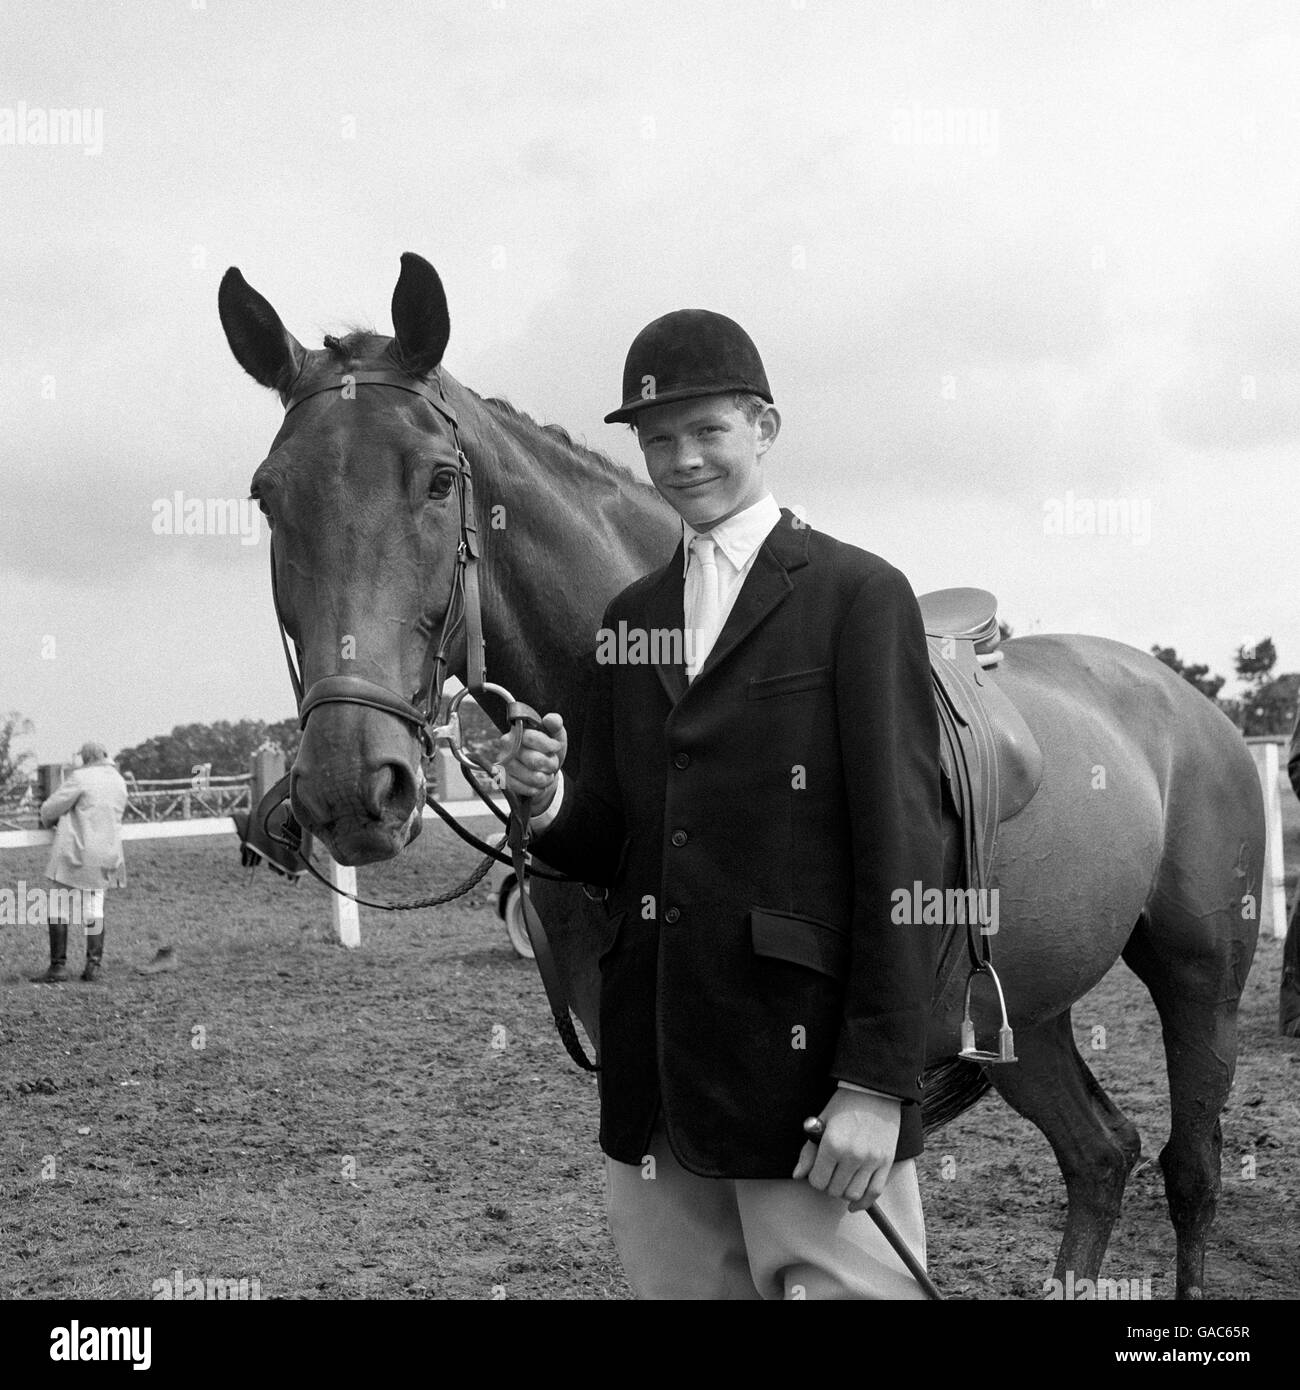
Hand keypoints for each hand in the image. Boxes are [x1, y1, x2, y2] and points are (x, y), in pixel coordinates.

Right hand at [497, 712, 566, 811]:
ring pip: (533, 777)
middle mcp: (506, 746)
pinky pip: (526, 789)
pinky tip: (538, 784)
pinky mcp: (504, 781)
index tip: (556, 747)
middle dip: (550, 764)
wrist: (541, 771)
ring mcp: (504, 764)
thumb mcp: (555, 735)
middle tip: (551, 764)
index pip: (532, 738)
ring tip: (546, 774)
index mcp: (518, 731)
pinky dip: (537, 789)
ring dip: (546, 778)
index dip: (549, 745)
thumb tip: (551, 719)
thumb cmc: (548, 751)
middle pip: (534, 760)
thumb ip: (555, 724)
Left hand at [792, 1088, 900, 1211]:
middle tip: (829, 1173)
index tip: (817, 1171)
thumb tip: (798, 1175)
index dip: (814, 1178)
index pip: (817, 1181)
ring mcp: (871, 1160)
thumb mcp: (821, 1122)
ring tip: (842, 1181)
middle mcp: (852, 1155)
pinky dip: (864, 1202)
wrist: (875, 1091)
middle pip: (834, 1190)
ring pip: (853, 1194)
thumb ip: (808, 1151)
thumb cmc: (844, 1105)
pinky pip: (874, 1192)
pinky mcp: (886, 1162)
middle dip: (828, 1185)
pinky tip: (855, 1203)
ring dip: (844, 1192)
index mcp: (832, 1144)